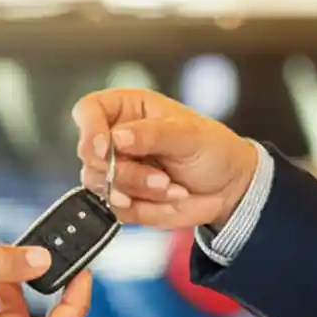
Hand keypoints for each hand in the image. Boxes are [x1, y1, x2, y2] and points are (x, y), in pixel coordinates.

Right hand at [73, 88, 258, 230]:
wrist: (228, 188)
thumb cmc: (213, 149)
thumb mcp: (189, 135)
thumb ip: (153, 134)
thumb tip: (118, 137)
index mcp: (128, 109)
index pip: (88, 110)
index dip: (89, 129)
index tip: (105, 147)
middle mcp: (115, 138)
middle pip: (89, 154)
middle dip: (123, 170)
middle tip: (159, 176)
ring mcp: (117, 170)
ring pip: (99, 183)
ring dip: (136, 189)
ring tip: (169, 186)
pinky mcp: (122, 197)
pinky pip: (115, 207)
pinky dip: (143, 207)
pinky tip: (168, 197)